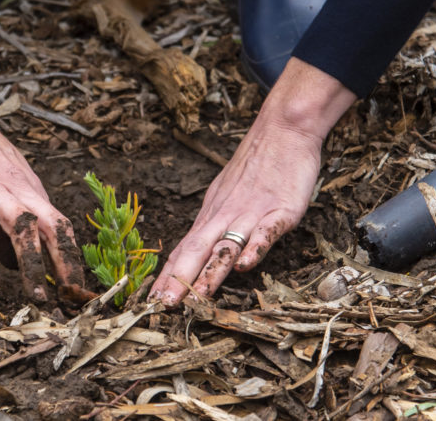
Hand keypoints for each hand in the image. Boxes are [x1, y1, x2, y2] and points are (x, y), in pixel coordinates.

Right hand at [0, 40, 84, 300]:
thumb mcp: (3, 180)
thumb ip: (12, 217)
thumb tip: (19, 263)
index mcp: (29, 189)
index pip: (61, 226)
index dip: (74, 258)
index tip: (82, 289)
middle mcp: (17, 189)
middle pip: (52, 228)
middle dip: (66, 266)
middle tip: (73, 300)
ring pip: (22, 229)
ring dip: (34, 266)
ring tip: (38, 298)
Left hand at [149, 58, 356, 305]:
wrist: (283, 128)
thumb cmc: (257, 163)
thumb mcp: (227, 193)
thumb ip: (216, 222)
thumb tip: (199, 249)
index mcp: (211, 213)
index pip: (184, 249)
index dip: (168, 275)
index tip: (151, 301)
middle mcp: (225, 214)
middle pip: (196, 250)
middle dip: (178, 281)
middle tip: (161, 307)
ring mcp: (252, 212)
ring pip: (227, 245)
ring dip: (210, 273)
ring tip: (195, 298)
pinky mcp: (280, 209)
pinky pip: (265, 232)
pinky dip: (254, 249)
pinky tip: (245, 266)